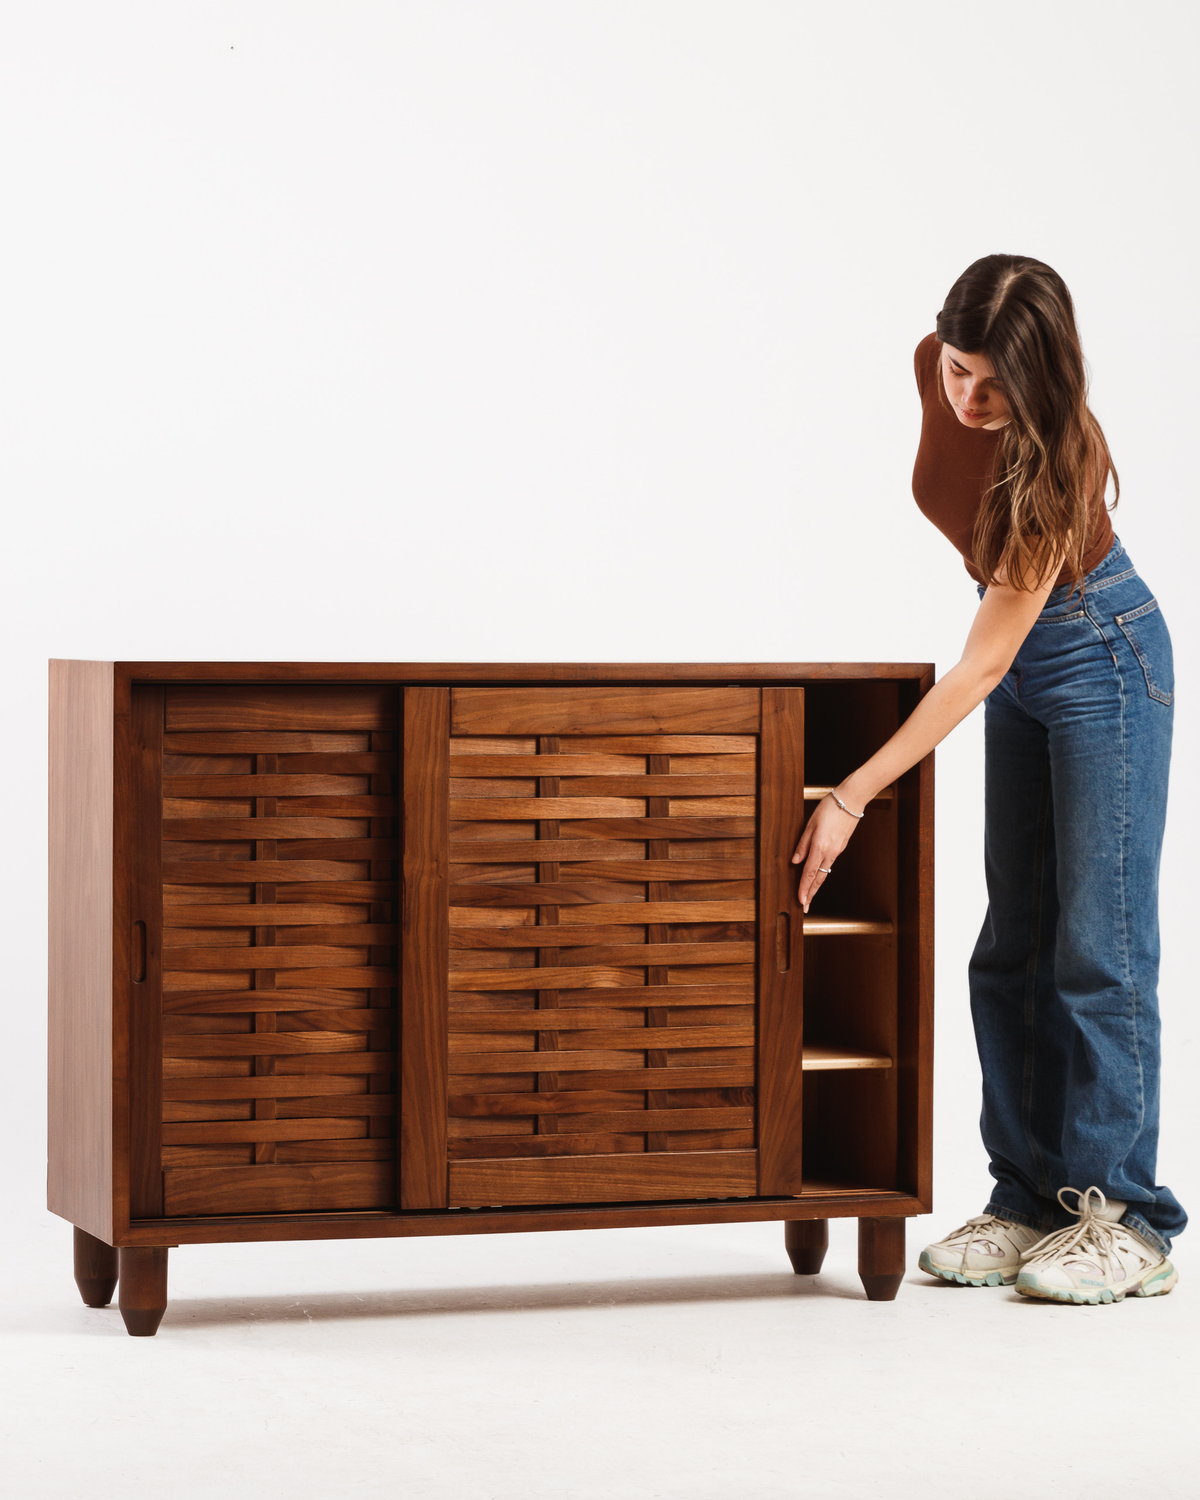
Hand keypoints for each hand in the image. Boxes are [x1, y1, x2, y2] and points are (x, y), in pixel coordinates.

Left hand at [791, 793, 861, 912]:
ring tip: (810, 896)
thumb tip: (795, 861)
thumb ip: (802, 844)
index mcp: (820, 847)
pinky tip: (818, 877)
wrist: (851, 801)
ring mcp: (837, 851)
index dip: (804, 889)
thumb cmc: (829, 808)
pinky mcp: (841, 847)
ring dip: (817, 886)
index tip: (801, 901)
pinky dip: (823, 873)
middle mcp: (830, 852)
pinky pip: (830, 864)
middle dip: (811, 894)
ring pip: (825, 873)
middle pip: (818, 878)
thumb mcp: (810, 824)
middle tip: (805, 907)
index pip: (809, 873)